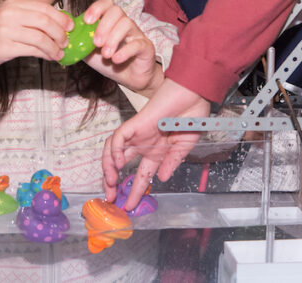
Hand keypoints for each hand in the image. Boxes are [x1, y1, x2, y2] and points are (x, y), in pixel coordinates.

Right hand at [0, 0, 72, 70]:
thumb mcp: (7, 16)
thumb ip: (28, 16)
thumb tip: (56, 24)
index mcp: (13, 4)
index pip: (44, 8)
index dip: (61, 18)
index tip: (70, 26)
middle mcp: (10, 14)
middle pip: (45, 21)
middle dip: (60, 33)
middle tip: (66, 41)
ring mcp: (7, 30)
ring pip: (40, 37)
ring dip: (54, 46)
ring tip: (60, 53)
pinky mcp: (5, 47)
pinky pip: (32, 50)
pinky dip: (45, 54)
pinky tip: (50, 57)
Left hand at [82, 0, 161, 91]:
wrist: (130, 78)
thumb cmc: (110, 61)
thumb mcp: (89, 53)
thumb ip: (78, 43)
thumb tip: (62, 37)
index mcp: (111, 21)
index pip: (107, 3)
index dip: (96, 8)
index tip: (87, 21)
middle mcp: (125, 23)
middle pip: (117, 11)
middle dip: (103, 26)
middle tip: (96, 43)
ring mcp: (136, 34)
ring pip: (127, 24)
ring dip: (113, 38)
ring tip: (106, 54)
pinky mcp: (146, 47)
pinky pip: (137, 43)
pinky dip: (124, 51)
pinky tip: (115, 59)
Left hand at [103, 78, 209, 210]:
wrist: (193, 95)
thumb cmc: (191, 116)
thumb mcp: (184, 146)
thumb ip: (172, 161)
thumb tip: (162, 178)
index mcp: (156, 152)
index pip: (141, 175)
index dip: (136, 191)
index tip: (131, 207)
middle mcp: (143, 145)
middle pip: (120, 165)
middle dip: (113, 183)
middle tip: (111, 200)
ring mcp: (138, 134)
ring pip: (113, 151)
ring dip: (109, 168)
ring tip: (110, 184)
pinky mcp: (135, 124)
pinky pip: (119, 138)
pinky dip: (115, 151)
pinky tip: (119, 164)